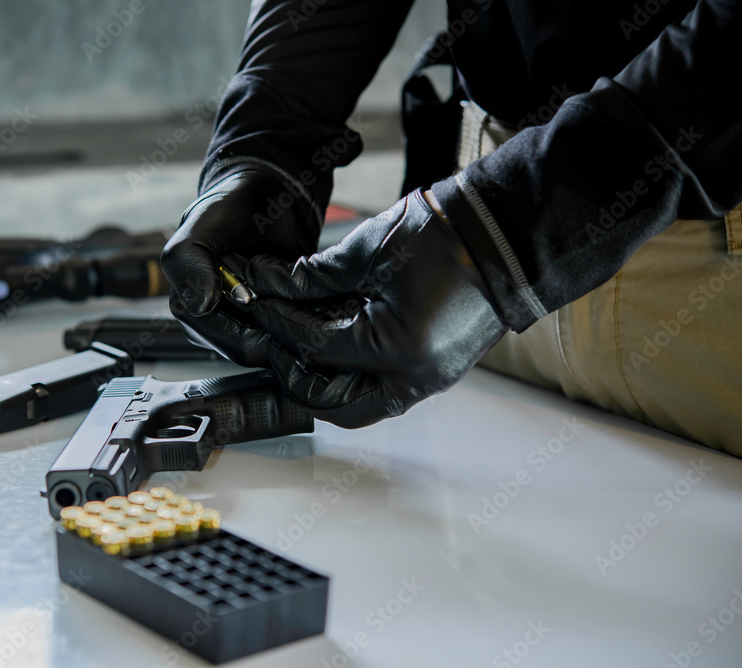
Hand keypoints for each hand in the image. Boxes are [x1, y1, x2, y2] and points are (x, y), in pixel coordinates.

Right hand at [160, 168, 320, 365]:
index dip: (257, 330)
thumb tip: (201, 306)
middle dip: (277, 328)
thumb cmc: (233, 205)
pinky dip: (300, 320)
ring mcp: (239, 324)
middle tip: (295, 295)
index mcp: (187, 305)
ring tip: (300, 293)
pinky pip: (286, 335)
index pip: (228, 342)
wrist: (266, 193)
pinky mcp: (266, 320)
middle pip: (251, 349)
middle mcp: (211, 322)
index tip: (277, 301)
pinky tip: (305, 299)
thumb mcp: (202, 223)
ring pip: (271, 345)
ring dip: (291, 325)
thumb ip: (189, 262)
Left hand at [241, 189, 507, 427]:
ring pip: (356, 404)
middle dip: (293, 374)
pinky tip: (328, 345)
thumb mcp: (368, 252)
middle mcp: (413, 378)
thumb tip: (271, 284)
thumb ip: (314, 277)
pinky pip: (381, 389)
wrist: (504, 233)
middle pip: (330, 401)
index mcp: (396, 348)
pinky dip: (350, 375)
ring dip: (321, 381)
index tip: (254, 302)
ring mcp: (428, 381)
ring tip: (294, 346)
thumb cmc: (445, 234)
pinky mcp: (434, 372)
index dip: (277, 323)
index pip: (313, 345)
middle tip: (269, 342)